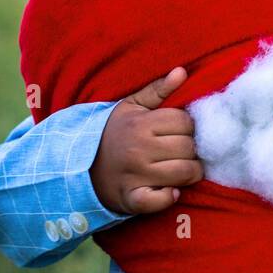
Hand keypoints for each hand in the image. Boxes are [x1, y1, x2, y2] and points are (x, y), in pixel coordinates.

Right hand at [89, 66, 204, 214]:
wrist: (80, 165)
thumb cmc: (113, 133)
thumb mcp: (131, 107)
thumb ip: (158, 90)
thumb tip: (182, 71)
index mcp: (140, 124)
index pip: (185, 122)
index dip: (188, 127)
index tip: (180, 132)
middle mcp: (138, 149)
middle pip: (188, 147)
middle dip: (191, 150)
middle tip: (182, 152)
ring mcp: (136, 175)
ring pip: (184, 172)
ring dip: (190, 173)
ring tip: (182, 169)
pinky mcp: (132, 198)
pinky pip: (161, 200)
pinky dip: (169, 197)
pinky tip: (170, 190)